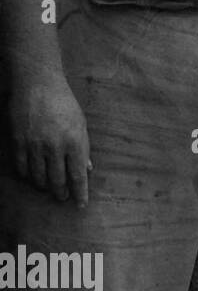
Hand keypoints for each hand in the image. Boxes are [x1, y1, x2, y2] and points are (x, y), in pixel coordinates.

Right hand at [9, 73, 90, 204]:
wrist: (37, 85)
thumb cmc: (64, 103)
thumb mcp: (81, 124)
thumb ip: (84, 148)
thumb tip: (87, 169)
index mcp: (75, 142)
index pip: (78, 176)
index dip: (80, 193)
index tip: (81, 205)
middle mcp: (55, 147)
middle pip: (58, 180)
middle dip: (61, 193)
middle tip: (63, 198)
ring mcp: (35, 145)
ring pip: (38, 176)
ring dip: (44, 186)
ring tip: (48, 189)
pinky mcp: (18, 142)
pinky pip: (22, 166)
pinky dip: (27, 176)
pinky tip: (31, 178)